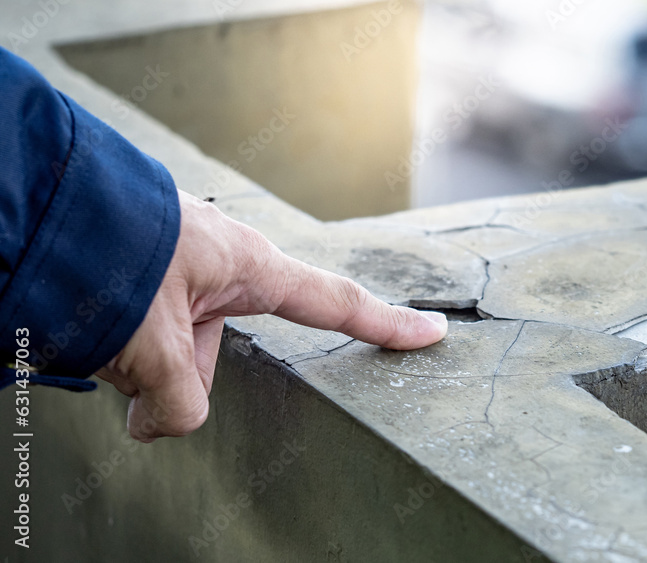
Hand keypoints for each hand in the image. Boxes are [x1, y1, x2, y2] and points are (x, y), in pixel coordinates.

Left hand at [96, 191, 447, 441]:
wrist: (34, 202)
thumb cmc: (100, 253)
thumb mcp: (146, 345)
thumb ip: (176, 401)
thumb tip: (161, 423)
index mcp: (249, 266)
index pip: (337, 304)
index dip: (388, 325)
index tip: (432, 332)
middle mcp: (225, 260)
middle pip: (219, 347)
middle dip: (172, 370)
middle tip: (129, 365)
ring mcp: (185, 260)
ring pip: (174, 343)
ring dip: (134, 357)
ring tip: (92, 336)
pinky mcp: (150, 263)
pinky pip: (146, 322)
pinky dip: (115, 339)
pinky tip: (83, 323)